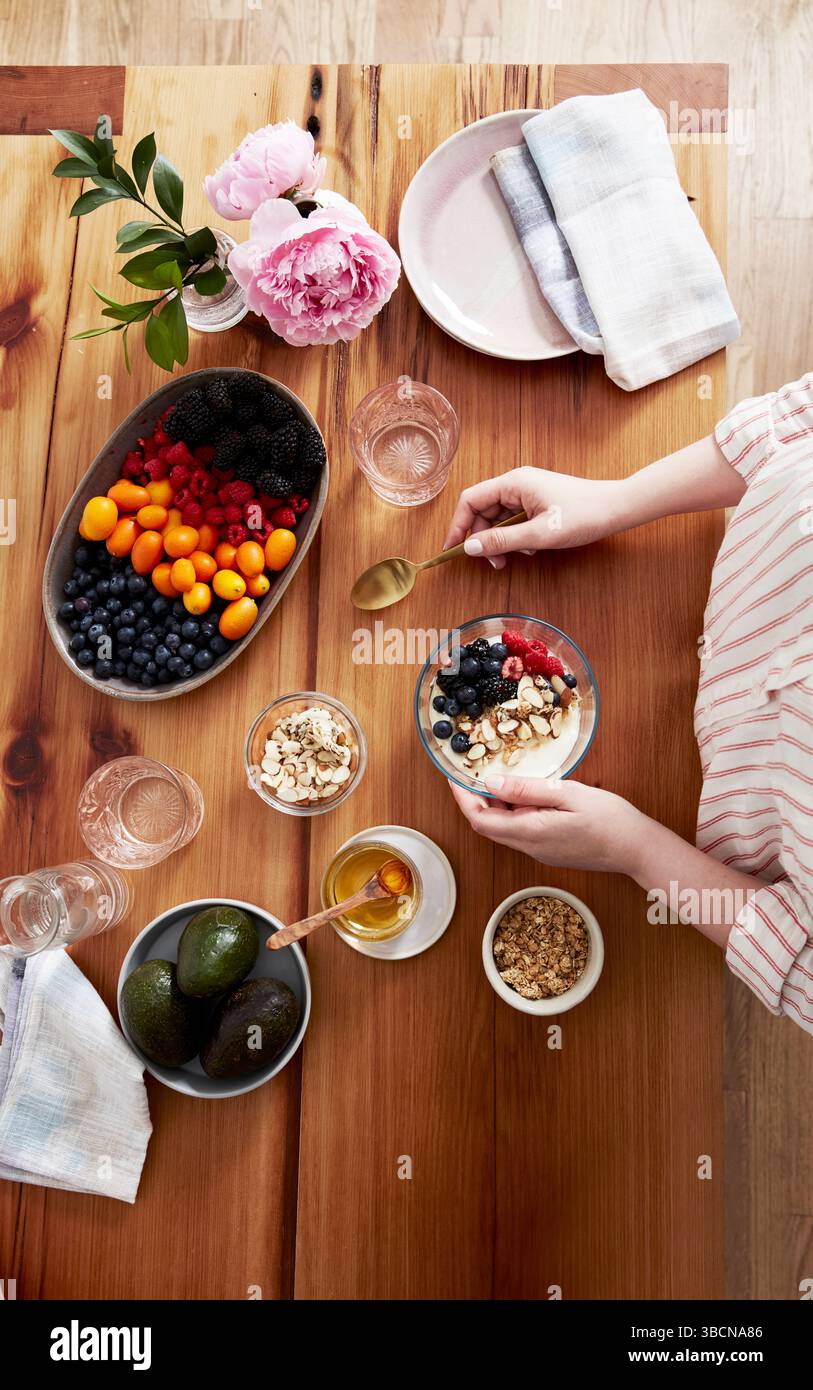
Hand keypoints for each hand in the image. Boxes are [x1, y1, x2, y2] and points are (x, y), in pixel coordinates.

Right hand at [443, 466, 627, 568]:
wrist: (615, 508)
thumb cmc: (582, 516)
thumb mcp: (538, 535)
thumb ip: (502, 541)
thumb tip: (470, 548)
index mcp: (513, 483)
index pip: (471, 500)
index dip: (458, 525)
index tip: (453, 549)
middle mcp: (516, 483)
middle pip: (482, 511)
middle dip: (483, 538)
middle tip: (494, 562)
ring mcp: (526, 492)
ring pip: (498, 518)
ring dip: (501, 540)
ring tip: (515, 557)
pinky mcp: (536, 501)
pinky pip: (513, 519)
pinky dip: (515, 536)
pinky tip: (529, 548)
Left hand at [450, 774, 645, 873]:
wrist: (638, 849)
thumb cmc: (610, 820)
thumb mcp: (567, 794)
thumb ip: (527, 789)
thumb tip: (491, 783)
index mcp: (531, 833)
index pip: (481, 819)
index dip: (463, 798)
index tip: (455, 776)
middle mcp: (530, 847)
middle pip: (487, 826)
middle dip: (474, 800)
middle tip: (473, 772)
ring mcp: (540, 852)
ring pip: (504, 829)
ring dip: (496, 805)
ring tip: (500, 777)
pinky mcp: (551, 850)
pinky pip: (521, 831)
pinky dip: (514, 812)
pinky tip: (526, 794)